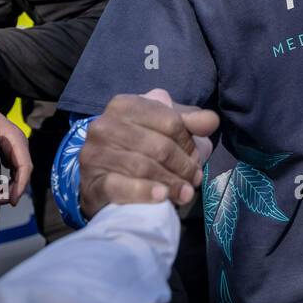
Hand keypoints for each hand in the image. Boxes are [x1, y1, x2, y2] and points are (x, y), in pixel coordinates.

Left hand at [0, 111, 31, 204]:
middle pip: (24, 171)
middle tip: (1, 202)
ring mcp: (15, 149)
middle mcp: (19, 145)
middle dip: (15, 189)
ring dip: (12, 187)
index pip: (25, 166)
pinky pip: (13, 170)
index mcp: (15, 140)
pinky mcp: (9, 152)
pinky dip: (8, 181)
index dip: (20, 184)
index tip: (12, 199)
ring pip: (20, 172)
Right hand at [78, 88, 218, 217]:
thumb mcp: (164, 130)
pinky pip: (120, 186)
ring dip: (171, 182)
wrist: (103, 183)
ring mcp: (94, 154)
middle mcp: (104, 125)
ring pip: (143, 166)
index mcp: (124, 105)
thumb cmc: (139, 149)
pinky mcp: (91, 182)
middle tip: (195, 179)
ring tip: (186, 193)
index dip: (188, 142)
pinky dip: (144, 191)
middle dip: (183, 165)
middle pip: (159, 146)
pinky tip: (162, 197)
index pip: (169, 121)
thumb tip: (211, 120)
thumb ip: (189, 123)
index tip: (196, 157)